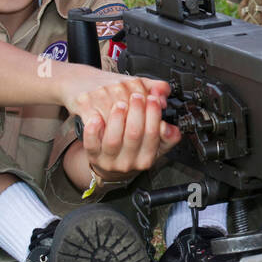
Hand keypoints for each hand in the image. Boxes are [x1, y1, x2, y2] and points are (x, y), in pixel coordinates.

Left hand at [64, 72, 180, 180]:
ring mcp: (109, 159)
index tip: (153, 98)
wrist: (112, 165)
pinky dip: (93, 130)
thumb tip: (170, 127)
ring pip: (113, 140)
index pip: (153, 135)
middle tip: (137, 96)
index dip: (153, 114)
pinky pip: (91, 144)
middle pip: (134, 135)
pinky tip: (96, 117)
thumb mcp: (154, 144)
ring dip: (117, 118)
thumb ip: (166, 134)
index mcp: (146, 158)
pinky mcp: (93, 155)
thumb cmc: (134, 150)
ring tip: (121, 103)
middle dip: (137, 112)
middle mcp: (129, 161)